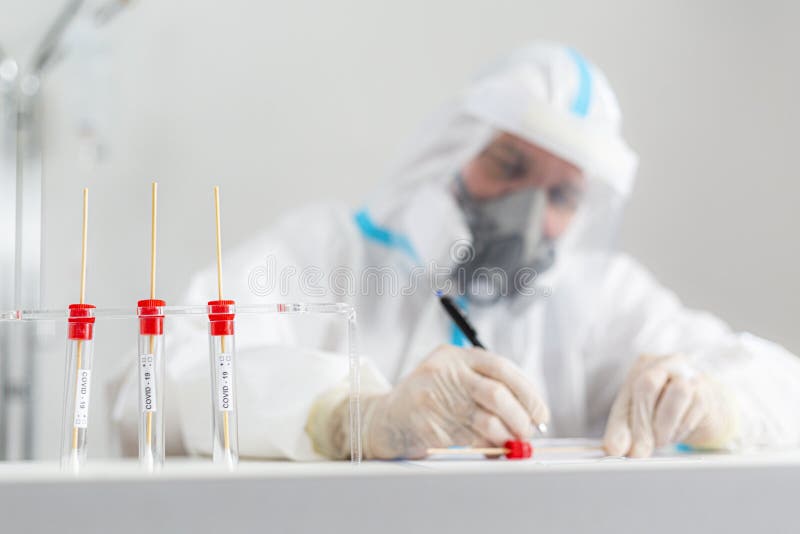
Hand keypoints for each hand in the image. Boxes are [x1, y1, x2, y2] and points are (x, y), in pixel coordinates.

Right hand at [361, 345, 548, 458]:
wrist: (384, 418)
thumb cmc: (428, 398)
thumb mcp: (452, 377)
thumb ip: (486, 386)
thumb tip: (530, 412)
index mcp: (455, 356)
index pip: (501, 368)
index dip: (527, 392)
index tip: (540, 413)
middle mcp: (444, 373)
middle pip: (496, 395)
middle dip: (520, 418)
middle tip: (528, 432)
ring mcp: (433, 399)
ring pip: (485, 422)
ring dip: (506, 437)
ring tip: (511, 443)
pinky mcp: (427, 426)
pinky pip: (468, 441)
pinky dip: (486, 448)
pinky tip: (489, 449)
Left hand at [603, 354, 737, 456]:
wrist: (706, 410)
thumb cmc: (666, 407)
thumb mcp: (639, 414)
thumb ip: (624, 429)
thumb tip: (615, 448)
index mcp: (643, 365)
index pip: (628, 390)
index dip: (620, 421)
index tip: (617, 448)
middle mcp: (666, 364)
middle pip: (648, 384)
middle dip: (641, 422)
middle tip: (639, 450)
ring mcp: (690, 375)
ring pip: (677, 393)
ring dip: (664, 425)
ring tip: (659, 441)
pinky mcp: (707, 393)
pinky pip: (695, 409)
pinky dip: (681, 428)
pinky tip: (675, 434)